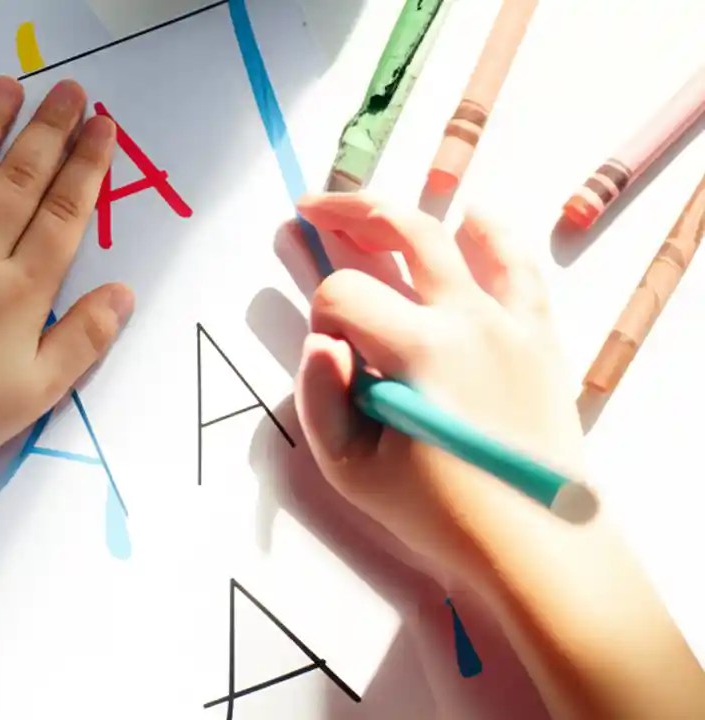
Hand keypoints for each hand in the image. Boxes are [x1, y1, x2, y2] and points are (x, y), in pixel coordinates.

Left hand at [0, 77, 132, 486]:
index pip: (63, 215)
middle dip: (49, 131)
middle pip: (20, 180)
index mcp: (20, 291)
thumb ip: (83, 340)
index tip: (102, 126)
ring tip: (7, 84)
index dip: (87, 167)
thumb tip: (125, 292)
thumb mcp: (35, 394)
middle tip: (69, 89)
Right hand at [293, 193, 586, 588]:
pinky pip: (520, 267)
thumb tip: (320, 340)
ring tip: (373, 212)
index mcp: (417, 348)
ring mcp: (509, 321)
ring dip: (408, 213)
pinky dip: (494, 235)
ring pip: (456, 237)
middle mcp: (467, 317)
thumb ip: (320, 396)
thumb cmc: (435, 510)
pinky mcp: (537, 336)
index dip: (321, 319)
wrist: (531, 540)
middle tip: (311, 210)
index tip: (331, 361)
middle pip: (401, 231)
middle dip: (348, 214)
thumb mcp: (351, 468)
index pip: (344, 295)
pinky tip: (474, 218)